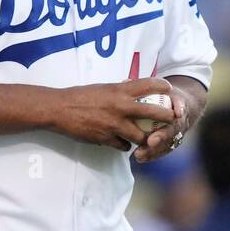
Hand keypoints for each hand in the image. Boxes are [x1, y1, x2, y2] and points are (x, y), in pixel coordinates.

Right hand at [51, 77, 175, 150]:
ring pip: (141, 136)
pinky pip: (123, 146)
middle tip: (170, 119)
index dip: (163, 87)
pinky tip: (121, 142)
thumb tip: (130, 90)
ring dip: (143, 137)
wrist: (59, 109)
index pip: (150, 84)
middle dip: (167, 117)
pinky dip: (124, 145)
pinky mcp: (106, 139)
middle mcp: (121, 107)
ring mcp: (114, 125)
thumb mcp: (102, 88)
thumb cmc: (78, 96)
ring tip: (143, 137)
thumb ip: (118, 91)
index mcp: (119, 90)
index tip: (168, 90)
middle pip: (155, 113)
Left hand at [134, 77, 205, 162]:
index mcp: (177, 105)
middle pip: (172, 131)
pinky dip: (152, 155)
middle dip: (162, 137)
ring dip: (154, 151)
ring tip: (139, 155)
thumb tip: (125, 82)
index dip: (175, 113)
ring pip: (167, 144)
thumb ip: (146, 86)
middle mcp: (179, 121)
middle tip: (149, 142)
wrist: (186, 106)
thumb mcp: (162, 87)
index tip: (170, 114)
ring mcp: (176, 133)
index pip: (176, 111)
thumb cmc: (168, 95)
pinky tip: (140, 158)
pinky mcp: (172, 142)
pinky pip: (163, 150)